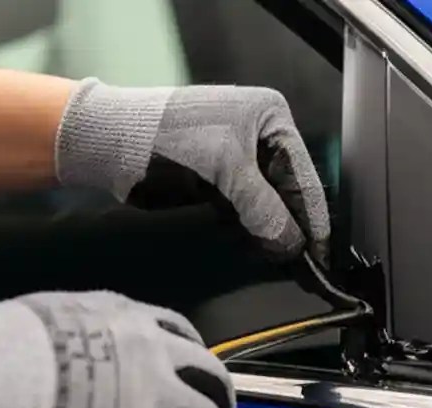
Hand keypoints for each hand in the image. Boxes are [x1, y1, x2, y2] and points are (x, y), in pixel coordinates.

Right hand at [0, 292, 234, 407]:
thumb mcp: (49, 319)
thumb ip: (82, 336)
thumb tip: (79, 358)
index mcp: (126, 319)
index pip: (182, 333)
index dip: (192, 362)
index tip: (190, 379)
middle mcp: (150, 354)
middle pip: (212, 378)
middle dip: (216, 405)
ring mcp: (149, 400)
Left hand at [55, 79, 330, 266]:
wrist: (110, 140)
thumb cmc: (167, 137)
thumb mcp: (227, 170)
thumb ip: (264, 209)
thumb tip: (292, 245)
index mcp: (271, 117)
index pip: (303, 175)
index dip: (313, 217)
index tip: (321, 253)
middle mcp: (260, 136)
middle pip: (288, 192)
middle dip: (293, 227)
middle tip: (305, 267)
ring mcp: (238, 160)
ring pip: (268, 205)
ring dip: (272, 233)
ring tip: (283, 263)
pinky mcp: (218, 181)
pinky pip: (245, 212)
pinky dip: (250, 231)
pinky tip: (256, 249)